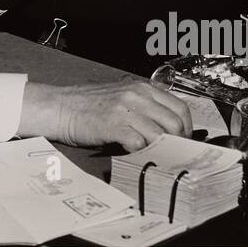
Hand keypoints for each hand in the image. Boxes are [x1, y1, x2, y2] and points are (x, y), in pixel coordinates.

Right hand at [18, 80, 191, 150]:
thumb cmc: (89, 106)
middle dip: (179, 143)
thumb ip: (144, 108)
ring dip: (161, 150)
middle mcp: (137, 96)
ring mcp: (125, 110)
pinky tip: (135, 156)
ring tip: (156, 158)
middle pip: (176, 123)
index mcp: (142, 88)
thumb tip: (169, 130)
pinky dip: (142, 154)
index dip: (187, 128)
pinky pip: (139, 144)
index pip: (180, 107)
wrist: (60, 107)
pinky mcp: (113, 125)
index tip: (183, 141)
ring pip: (160, 134)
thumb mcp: (122, 98)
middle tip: (173, 155)